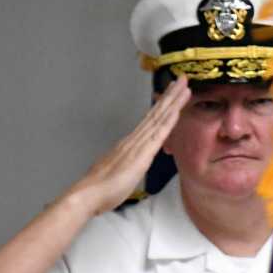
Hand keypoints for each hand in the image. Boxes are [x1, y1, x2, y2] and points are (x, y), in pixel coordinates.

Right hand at [66, 78, 192, 217]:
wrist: (89, 193)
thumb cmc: (101, 190)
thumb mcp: (119, 175)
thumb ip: (126, 167)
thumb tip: (129, 168)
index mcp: (129, 144)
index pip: (149, 121)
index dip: (161, 107)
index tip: (171, 93)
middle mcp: (133, 139)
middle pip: (155, 114)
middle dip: (170, 96)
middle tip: (182, 79)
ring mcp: (137, 144)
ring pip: (158, 118)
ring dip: (172, 102)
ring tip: (183, 86)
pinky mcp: (141, 154)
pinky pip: (157, 133)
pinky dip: (168, 120)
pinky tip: (176, 111)